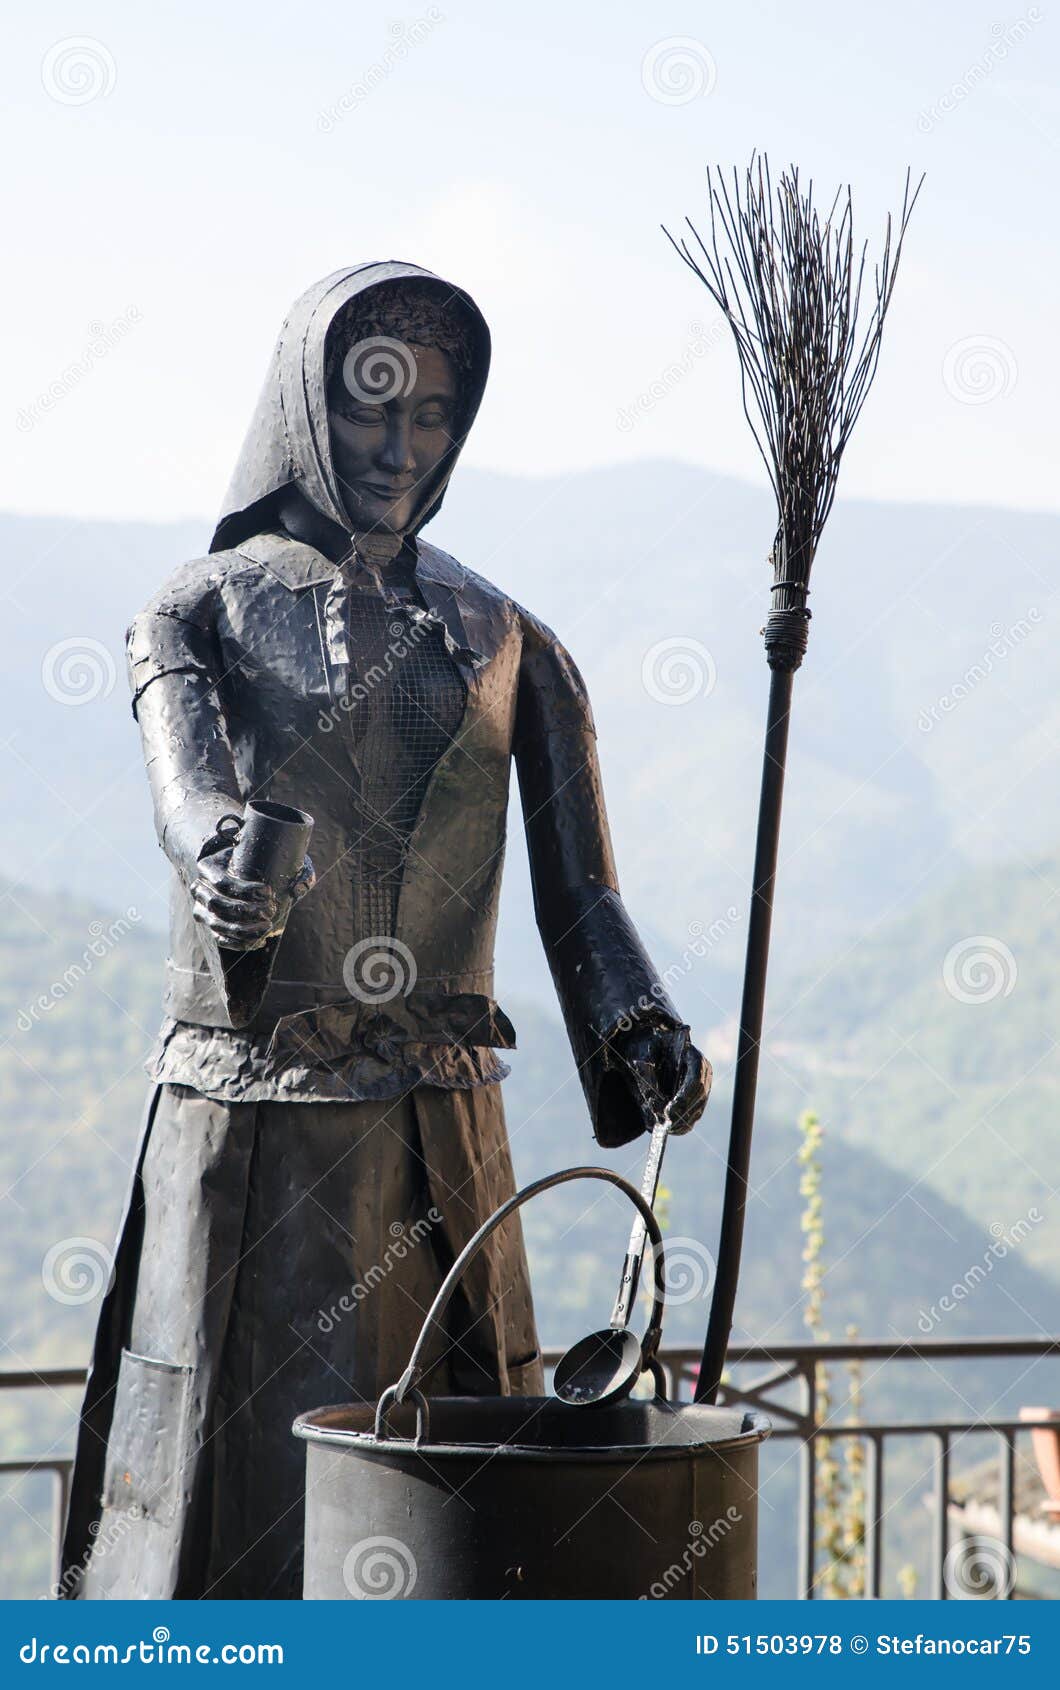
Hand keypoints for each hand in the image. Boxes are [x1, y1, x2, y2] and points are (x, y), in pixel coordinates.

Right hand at [190, 849, 314, 950]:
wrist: (233, 871)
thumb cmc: (249, 862)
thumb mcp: (259, 856)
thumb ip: (279, 862)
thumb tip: (302, 885)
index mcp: (207, 867)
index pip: (222, 882)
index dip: (245, 890)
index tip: (268, 892)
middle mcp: (198, 889)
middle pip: (218, 904)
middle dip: (247, 911)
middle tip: (270, 911)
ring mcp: (201, 909)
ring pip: (217, 924)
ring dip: (243, 930)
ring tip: (266, 928)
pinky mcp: (208, 925)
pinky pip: (219, 938)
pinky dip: (239, 943)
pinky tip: (258, 942)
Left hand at [611, 1023, 711, 1135]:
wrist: (645, 1047)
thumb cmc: (643, 1048)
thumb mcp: (639, 1060)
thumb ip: (647, 1086)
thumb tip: (655, 1116)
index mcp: (691, 1055)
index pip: (695, 1078)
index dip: (684, 1097)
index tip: (669, 1113)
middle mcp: (702, 1071)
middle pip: (698, 1097)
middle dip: (682, 1114)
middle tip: (664, 1127)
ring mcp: (701, 1085)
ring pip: (696, 1109)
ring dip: (681, 1122)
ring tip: (663, 1130)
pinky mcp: (695, 1098)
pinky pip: (692, 1116)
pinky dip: (680, 1125)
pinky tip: (667, 1129)